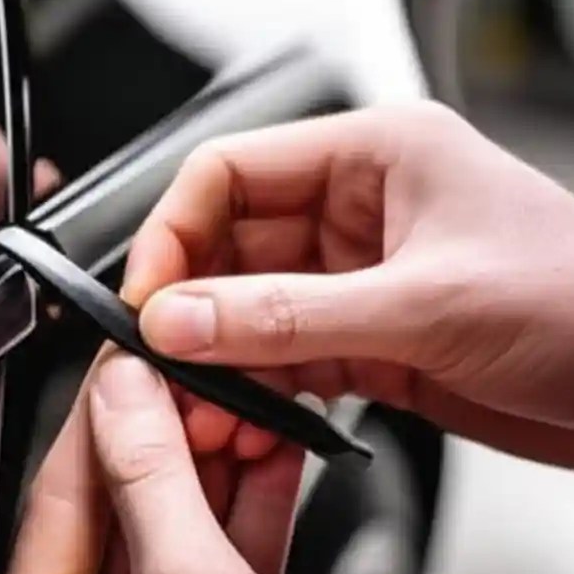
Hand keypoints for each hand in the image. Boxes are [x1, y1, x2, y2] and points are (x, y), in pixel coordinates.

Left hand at [0, 351, 336, 573]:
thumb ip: (151, 480)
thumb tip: (122, 389)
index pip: (59, 487)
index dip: (102, 407)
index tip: (133, 345)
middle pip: (120, 493)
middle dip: (174, 425)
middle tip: (204, 366)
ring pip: (180, 514)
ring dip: (220, 451)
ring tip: (248, 395)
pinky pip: (228, 547)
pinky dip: (254, 495)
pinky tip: (277, 445)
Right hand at [123, 100, 573, 467]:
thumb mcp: (424, 306)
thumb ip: (286, 317)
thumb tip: (179, 318)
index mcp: (374, 157)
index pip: (229, 172)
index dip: (174, 232)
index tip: (149, 296)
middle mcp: (360, 212)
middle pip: (229, 246)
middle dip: (191, 306)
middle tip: (164, 360)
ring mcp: (361, 280)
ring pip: (249, 309)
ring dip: (219, 357)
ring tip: (201, 403)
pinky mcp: (370, 341)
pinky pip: (284, 357)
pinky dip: (257, 390)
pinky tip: (245, 417)